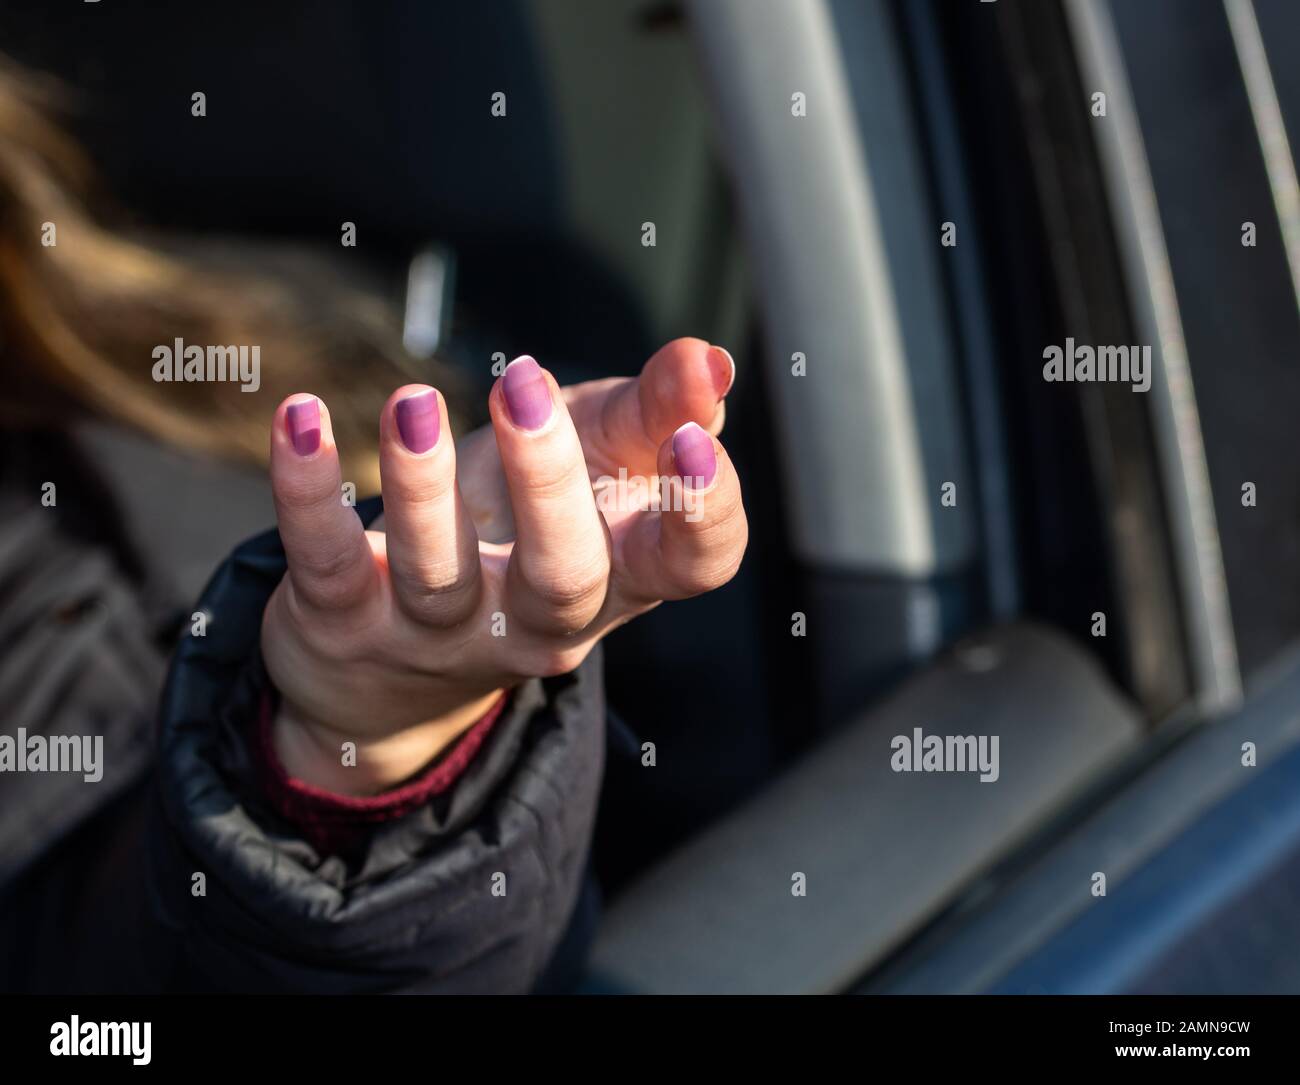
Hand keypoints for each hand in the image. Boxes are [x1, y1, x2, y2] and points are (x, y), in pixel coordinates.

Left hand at [260, 338, 746, 793]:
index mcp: (620, 578)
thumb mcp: (593, 471)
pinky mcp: (346, 622)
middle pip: (564, 576)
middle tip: (525, 388)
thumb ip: (652, 413)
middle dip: (549, 484)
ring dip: (422, 487)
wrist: (393, 671)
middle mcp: (539, 620)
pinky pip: (327, 562)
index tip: (694, 438)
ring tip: (411, 402)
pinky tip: (300, 418)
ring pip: (439, 576)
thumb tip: (709, 361)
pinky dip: (308, 492)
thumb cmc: (519, 538)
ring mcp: (439, 633)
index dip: (702, 512)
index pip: (689, 565)